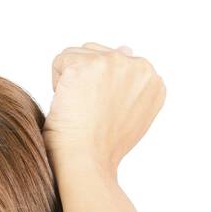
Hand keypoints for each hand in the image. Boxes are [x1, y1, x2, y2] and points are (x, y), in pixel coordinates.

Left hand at [43, 43, 165, 172]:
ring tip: (79, 109)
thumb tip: (126, 48)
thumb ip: (130, 81)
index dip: (101, 90)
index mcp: (154, 81)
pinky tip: (68, 106)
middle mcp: (140, 67)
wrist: (87, 163)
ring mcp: (115, 63)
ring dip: (71, 81)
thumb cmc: (102, 146)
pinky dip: (56, 85)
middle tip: (89, 113)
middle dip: (86, 81)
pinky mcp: (86, 65)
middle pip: (98, 54)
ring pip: (78, 55)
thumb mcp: (128, 113)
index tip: (102, 114)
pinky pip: (59, 62)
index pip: (116, 65)